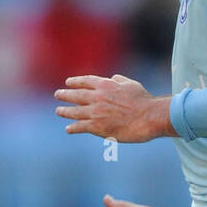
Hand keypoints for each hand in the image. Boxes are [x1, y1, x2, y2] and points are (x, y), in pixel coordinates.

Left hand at [55, 75, 173, 142]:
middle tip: (58, 94)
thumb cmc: (144, 101)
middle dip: (65, 94)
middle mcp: (97, 97)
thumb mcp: (132, 84)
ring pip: (74, 111)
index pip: (85, 81)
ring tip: (59, 111)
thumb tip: (112, 77)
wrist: (148, 117)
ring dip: (65, 111)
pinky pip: (80, 126)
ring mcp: (95, 112)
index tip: (68, 82)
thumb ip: (120, 80)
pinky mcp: (97, 126)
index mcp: (106, 85)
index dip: (75, 82)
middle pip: (76, 95)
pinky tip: (68, 129)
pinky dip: (73, 128)